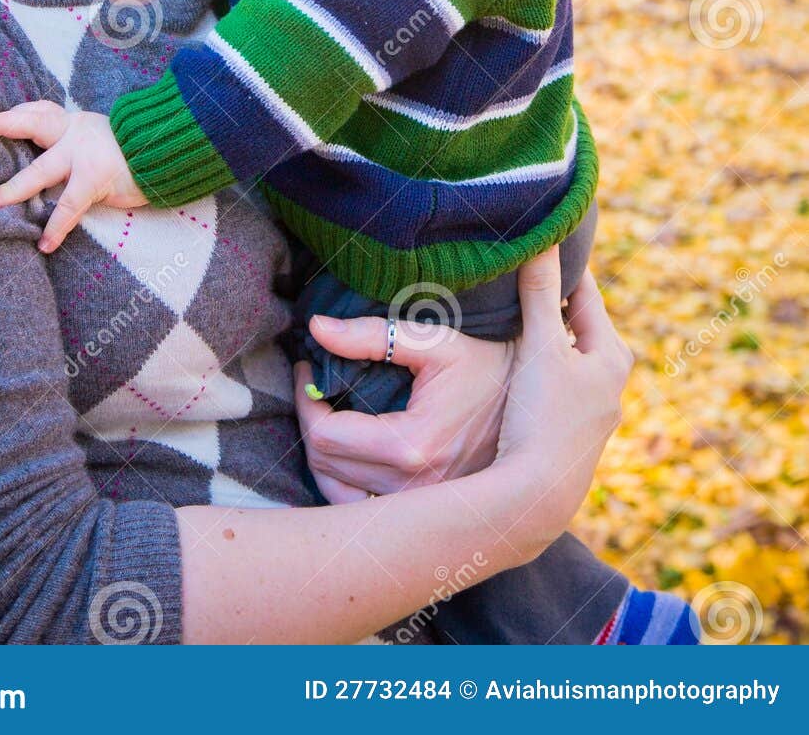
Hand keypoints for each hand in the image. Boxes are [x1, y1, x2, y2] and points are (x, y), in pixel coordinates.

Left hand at [0, 100, 148, 250]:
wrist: (167, 152)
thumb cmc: (133, 150)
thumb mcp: (99, 138)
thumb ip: (72, 143)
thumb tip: (44, 155)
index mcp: (73, 122)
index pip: (37, 111)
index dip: (10, 115)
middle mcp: (75, 133)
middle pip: (33, 124)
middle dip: (2, 127)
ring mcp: (84, 156)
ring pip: (41, 171)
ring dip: (13, 190)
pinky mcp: (96, 179)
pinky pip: (69, 205)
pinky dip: (56, 227)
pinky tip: (45, 244)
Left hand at [295, 316, 514, 503]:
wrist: (541, 409)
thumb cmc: (490, 367)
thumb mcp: (436, 342)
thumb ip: (372, 334)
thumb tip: (316, 328)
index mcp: (412, 445)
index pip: (324, 434)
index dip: (305, 397)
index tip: (309, 365)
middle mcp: (414, 488)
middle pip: (325, 465)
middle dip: (309, 420)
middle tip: (316, 385)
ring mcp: (421, 508)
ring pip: (336, 494)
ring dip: (323, 455)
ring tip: (328, 415)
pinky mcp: (427, 517)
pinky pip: (363, 511)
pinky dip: (344, 484)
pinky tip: (349, 452)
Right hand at [492, 249, 632, 557]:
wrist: (536, 494)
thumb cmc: (543, 415)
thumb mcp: (541, 346)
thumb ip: (542, 292)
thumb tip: (545, 238)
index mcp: (611, 354)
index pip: (588, 293)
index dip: (564, 266)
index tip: (544, 237)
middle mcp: (610, 380)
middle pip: (580, 323)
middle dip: (555, 298)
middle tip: (524, 266)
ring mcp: (592, 408)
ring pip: (567, 353)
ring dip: (546, 332)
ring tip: (516, 307)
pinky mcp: (571, 430)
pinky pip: (557, 379)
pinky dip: (541, 361)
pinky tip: (517, 360)